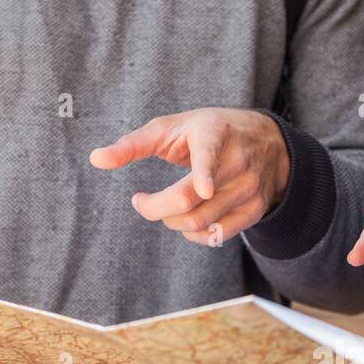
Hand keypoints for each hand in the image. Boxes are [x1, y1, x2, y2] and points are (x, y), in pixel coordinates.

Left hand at [89, 108, 289, 245]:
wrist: (267, 141)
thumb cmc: (207, 131)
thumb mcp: (172, 126)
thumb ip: (133, 144)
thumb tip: (95, 159)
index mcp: (215, 133)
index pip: (209, 155)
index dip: (205, 173)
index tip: (204, 189)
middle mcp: (238, 162)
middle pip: (190, 201)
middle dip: (155, 208)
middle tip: (140, 201)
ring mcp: (249, 189)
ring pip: (200, 223)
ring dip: (171, 222)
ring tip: (164, 207)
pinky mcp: (255, 211)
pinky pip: (216, 236)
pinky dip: (193, 234)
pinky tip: (186, 220)